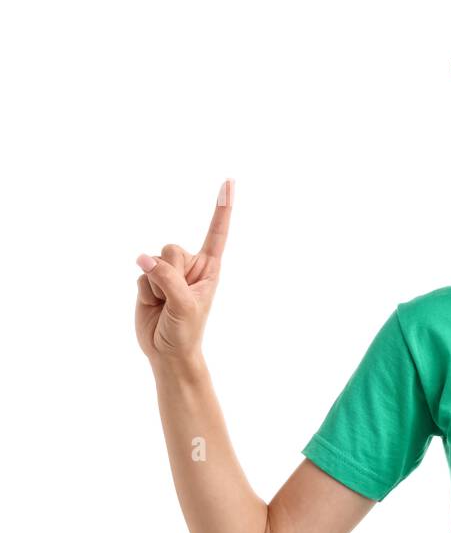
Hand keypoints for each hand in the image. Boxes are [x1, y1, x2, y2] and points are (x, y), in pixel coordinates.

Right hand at [134, 179, 232, 366]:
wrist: (167, 350)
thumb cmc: (187, 330)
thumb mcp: (184, 306)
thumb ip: (167, 279)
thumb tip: (143, 258)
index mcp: (210, 268)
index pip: (217, 233)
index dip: (223, 208)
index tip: (229, 182)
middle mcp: (190, 265)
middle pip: (172, 248)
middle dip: (169, 273)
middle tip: (175, 297)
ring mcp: (169, 271)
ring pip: (153, 259)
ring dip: (156, 284)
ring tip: (165, 303)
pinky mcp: (150, 278)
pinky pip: (140, 273)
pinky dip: (145, 290)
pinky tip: (153, 303)